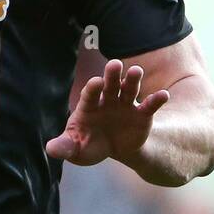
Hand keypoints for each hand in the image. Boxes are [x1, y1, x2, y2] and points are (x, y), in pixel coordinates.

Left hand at [45, 58, 168, 168]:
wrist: (115, 150)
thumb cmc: (89, 145)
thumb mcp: (76, 149)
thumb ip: (65, 147)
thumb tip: (50, 150)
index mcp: (89, 106)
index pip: (90, 94)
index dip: (92, 88)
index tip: (96, 82)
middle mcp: (107, 100)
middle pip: (110, 84)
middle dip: (112, 74)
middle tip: (115, 64)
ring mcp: (125, 105)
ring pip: (129, 88)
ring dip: (133, 80)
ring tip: (136, 71)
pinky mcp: (142, 114)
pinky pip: (149, 105)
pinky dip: (156, 99)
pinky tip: (163, 95)